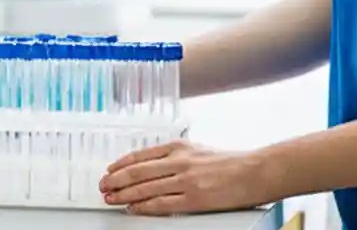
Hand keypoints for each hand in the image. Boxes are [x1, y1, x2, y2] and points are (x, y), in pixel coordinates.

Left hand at [98, 140, 271, 215]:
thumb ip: (175, 156)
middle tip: (104, 186)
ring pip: (145, 188)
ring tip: (111, 198)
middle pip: (138, 171)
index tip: (109, 170)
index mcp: (178, 147)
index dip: (121, 164)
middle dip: (116, 180)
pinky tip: (133, 209)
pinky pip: (161, 204)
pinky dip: (143, 207)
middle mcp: (178, 162)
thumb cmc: (228, 162)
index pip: (141, 155)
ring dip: (124, 194)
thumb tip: (151, 165)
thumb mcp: (197, 150)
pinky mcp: (193, 199)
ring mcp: (185, 181)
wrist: (253, 172)